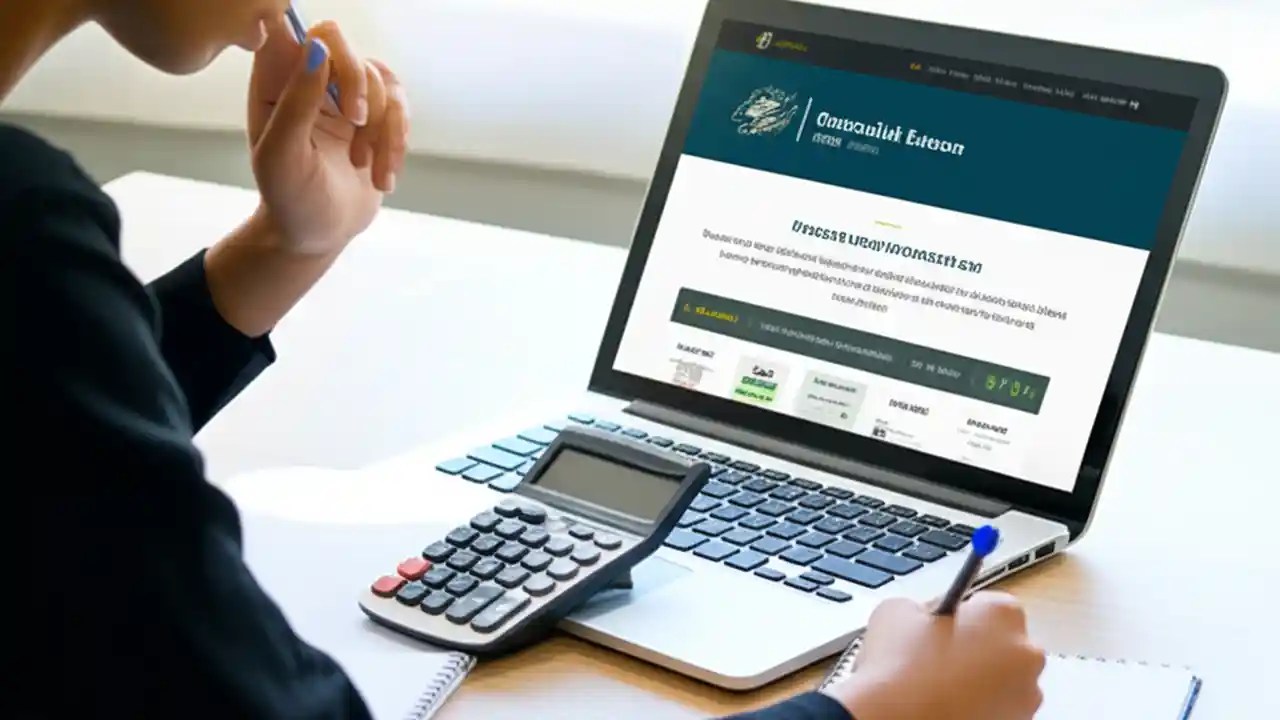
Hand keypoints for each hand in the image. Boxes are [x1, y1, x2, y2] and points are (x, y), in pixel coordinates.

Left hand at [246, 14, 408, 253]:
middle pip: (342, 43)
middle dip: (359, 84)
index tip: (328, 71)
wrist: (318, 234)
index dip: (313, 39)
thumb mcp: (282, 156)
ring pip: (379, 77)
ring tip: (365, 166)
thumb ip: (296, 102)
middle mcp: (308, 79)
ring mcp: (344, 96)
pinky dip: (397, 141)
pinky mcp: (376, 115)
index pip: (290, 28)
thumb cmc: (289, 198)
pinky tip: (383, 174)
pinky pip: (401, 105)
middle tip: (357, 121)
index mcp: (273, 82)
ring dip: (381, 126)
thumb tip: (317, 49)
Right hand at [824, 593, 1045, 719]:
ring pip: (1004, 677)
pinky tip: (948, 704)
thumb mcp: (897, 611)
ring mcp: (1027, 694)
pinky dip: (980, 705)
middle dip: (976, 646)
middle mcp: (1026, 652)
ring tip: (940, 685)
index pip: (989, 603)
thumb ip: (924, 607)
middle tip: (940, 656)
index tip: (944, 626)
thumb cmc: (901, 670)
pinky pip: (1000, 706)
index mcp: (1002, 614)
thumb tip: (926, 616)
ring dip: (980, 678)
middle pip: (1003, 640)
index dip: (962, 615)